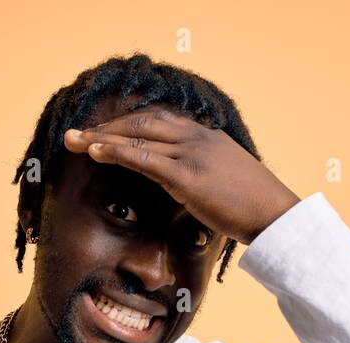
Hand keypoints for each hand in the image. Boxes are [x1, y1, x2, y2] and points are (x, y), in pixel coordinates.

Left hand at [64, 106, 299, 245]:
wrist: (276, 214)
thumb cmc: (254, 206)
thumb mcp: (226, 181)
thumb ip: (204, 175)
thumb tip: (187, 185)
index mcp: (206, 137)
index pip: (159, 121)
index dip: (127, 125)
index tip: (104, 131)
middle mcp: (197, 137)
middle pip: (143, 121)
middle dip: (107, 126)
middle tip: (77, 133)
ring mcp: (192, 153)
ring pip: (137, 135)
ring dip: (101, 137)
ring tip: (73, 140)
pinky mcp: (187, 174)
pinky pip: (143, 157)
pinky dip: (115, 152)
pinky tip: (94, 152)